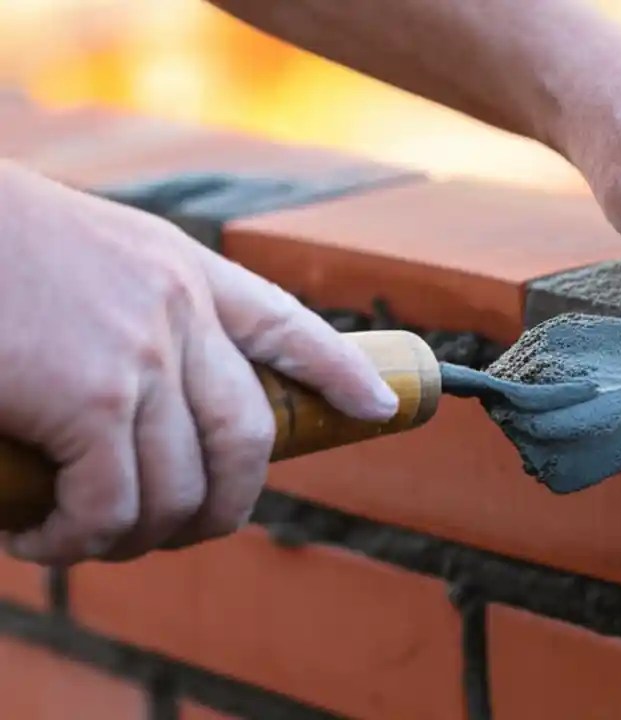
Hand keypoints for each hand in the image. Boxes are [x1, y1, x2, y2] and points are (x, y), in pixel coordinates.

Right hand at [0, 162, 398, 564]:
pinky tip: (42, 538)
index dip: (338, 372)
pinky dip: (78, 540)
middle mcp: (178, 310)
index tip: (376, 407)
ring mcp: (141, 354)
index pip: (286, 326)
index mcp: (179, 268)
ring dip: (136, 536)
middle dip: (228, 502)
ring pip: (181, 486)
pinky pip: (111, 506)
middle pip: (248, 435)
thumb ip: (129, 313)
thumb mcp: (81, 257)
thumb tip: (140, 404)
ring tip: (85, 541)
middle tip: (181, 532)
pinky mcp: (87, 399)